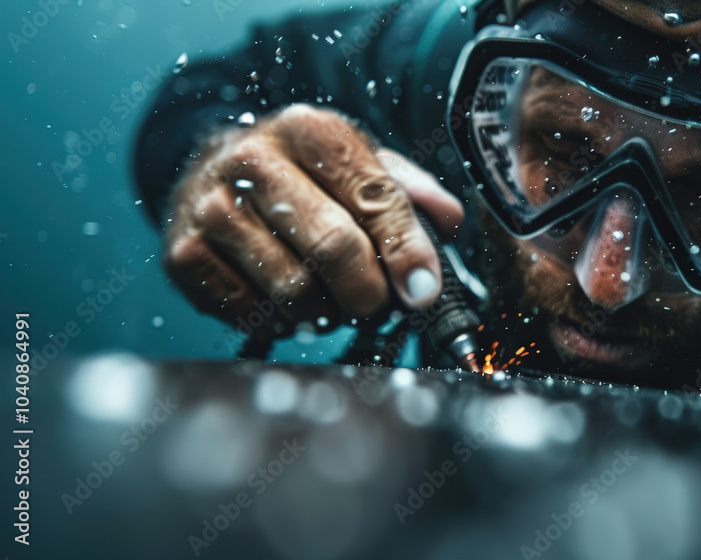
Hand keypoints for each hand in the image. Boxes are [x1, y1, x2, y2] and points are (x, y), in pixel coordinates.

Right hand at [163, 104, 463, 339]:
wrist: (209, 173)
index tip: (423, 291)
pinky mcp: (183, 254)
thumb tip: (449, 222)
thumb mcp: (357, 163)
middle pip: (334, 248)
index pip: (372, 196)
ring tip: (326, 294)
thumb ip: (408, 190)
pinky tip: (283, 298)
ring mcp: (211, 207)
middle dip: (369, 292)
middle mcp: (252, 160)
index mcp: (308, 130)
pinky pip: (253, 314)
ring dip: (326, 310)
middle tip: (376, 303)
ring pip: (294, 291)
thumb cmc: (302, 175)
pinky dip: (281, 320)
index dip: (407, 252)